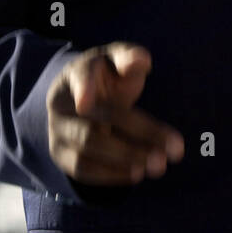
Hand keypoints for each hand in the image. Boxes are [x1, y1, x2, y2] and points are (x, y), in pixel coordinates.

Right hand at [47, 42, 183, 187]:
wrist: (82, 97)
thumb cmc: (108, 77)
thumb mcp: (119, 62)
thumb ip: (130, 58)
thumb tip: (141, 60)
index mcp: (76, 74)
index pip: (79, 79)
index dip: (83, 89)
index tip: (85, 104)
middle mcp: (61, 103)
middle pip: (94, 123)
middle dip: (136, 136)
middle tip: (174, 150)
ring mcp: (57, 130)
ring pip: (87, 149)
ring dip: (124, 160)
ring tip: (159, 165)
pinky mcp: (60, 154)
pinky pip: (82, 169)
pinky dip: (111, 174)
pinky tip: (137, 173)